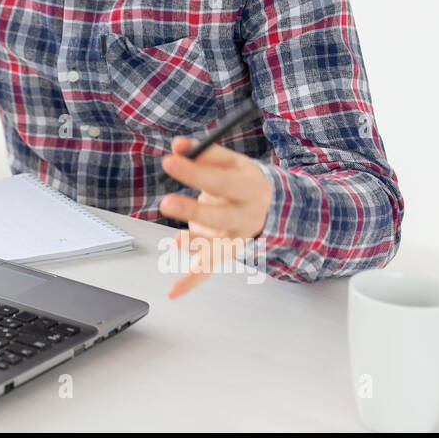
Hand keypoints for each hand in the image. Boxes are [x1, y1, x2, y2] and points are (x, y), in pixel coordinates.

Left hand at [157, 135, 271, 298]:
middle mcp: (245, 217)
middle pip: (219, 216)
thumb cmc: (242, 182)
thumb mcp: (231, 163)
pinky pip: (207, 269)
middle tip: (166, 203)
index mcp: (249, 189)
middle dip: (192, 211)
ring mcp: (235, 238)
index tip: (169, 160)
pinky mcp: (223, 253)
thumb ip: (205, 153)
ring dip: (196, 245)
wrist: (272, 210)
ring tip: (177, 241)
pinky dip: (190, 282)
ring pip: (216, 247)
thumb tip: (177, 145)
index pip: (220, 179)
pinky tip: (173, 292)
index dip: (194, 170)